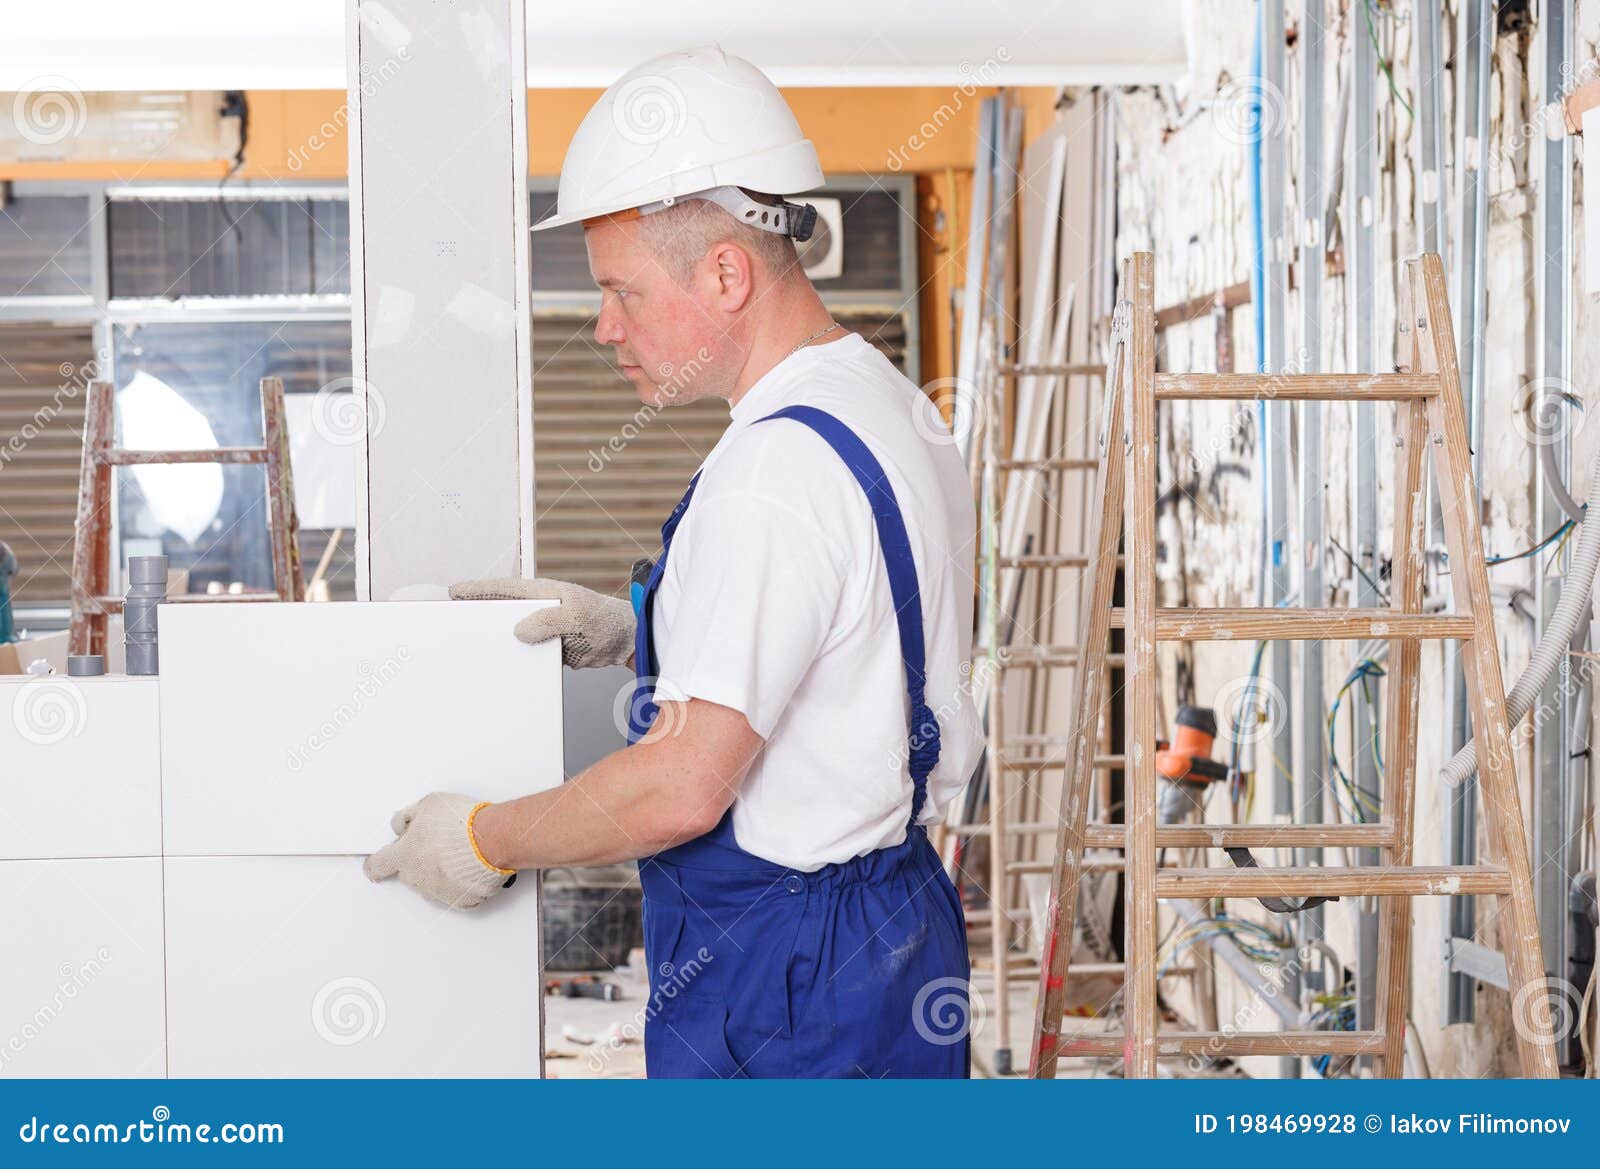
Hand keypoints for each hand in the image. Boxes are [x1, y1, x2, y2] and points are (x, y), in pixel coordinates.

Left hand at [363, 793, 515, 909]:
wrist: (493, 840)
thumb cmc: (462, 823)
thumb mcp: (429, 803)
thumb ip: (408, 816)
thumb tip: (400, 825)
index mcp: (404, 855)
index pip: (378, 865)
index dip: (375, 864)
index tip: (375, 865)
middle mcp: (418, 878)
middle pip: (408, 873)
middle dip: (418, 861)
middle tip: (437, 845)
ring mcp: (439, 892)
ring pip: (431, 885)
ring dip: (439, 873)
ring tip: (459, 854)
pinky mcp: (461, 901)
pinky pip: (455, 894)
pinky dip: (460, 884)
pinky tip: (469, 868)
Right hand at [449, 577, 634, 668]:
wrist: (626, 640)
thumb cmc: (606, 619)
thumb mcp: (578, 616)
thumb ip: (549, 621)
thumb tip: (519, 631)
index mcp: (542, 592)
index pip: (504, 589)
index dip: (477, 590)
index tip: (454, 592)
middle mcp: (538, 609)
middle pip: (501, 611)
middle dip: (477, 615)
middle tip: (451, 623)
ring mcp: (542, 628)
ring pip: (511, 633)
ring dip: (494, 641)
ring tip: (468, 649)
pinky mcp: (548, 647)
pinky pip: (525, 651)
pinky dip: (513, 658)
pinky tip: (499, 667)